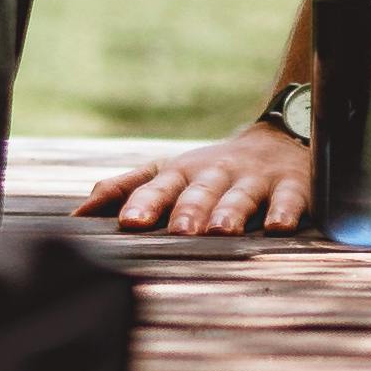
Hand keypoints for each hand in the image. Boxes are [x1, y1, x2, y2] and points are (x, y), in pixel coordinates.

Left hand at [83, 114, 315, 236]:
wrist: (281, 139)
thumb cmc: (212, 171)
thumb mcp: (170, 174)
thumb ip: (126, 190)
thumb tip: (77, 217)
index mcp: (184, 173)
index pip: (159, 186)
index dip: (144, 202)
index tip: (128, 223)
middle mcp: (217, 174)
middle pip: (200, 191)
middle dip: (189, 209)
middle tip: (178, 231)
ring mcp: (256, 180)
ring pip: (242, 195)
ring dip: (231, 212)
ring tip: (220, 231)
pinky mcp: (293, 186)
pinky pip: (290, 198)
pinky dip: (285, 211)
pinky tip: (278, 228)